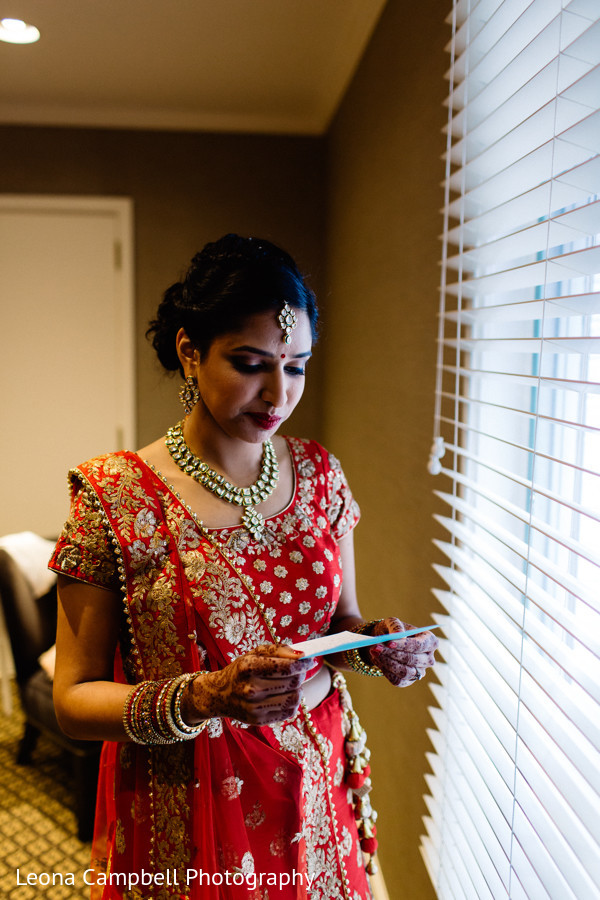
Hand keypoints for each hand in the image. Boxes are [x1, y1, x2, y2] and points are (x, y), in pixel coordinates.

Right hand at [184, 644, 312, 725]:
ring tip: (289, 685)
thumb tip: (302, 654)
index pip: (287, 667)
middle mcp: (251, 688)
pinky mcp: (259, 721)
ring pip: (295, 698)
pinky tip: (283, 696)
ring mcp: (254, 707)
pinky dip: (292, 703)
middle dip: (300, 674)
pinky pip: (289, 712)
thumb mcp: (254, 654)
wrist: (219, 695)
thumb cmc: (241, 671)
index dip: (303, 664)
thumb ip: (279, 650)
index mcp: (248, 667)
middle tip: (296, 672)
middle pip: (294, 682)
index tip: (309, 661)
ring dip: (297, 689)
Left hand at [368, 617, 438, 686]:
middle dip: (393, 654)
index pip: (420, 645)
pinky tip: (377, 660)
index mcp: (429, 641)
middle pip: (412, 659)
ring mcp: (419, 672)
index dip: (405, 645)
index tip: (389, 642)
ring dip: (387, 663)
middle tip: (376, 647)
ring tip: (374, 652)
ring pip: (405, 672)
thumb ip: (395, 625)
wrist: (383, 643)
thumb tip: (397, 634)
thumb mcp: (392, 622)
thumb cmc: (392, 631)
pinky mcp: (408, 681)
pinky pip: (398, 681)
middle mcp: (428, 658)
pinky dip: (385, 671)